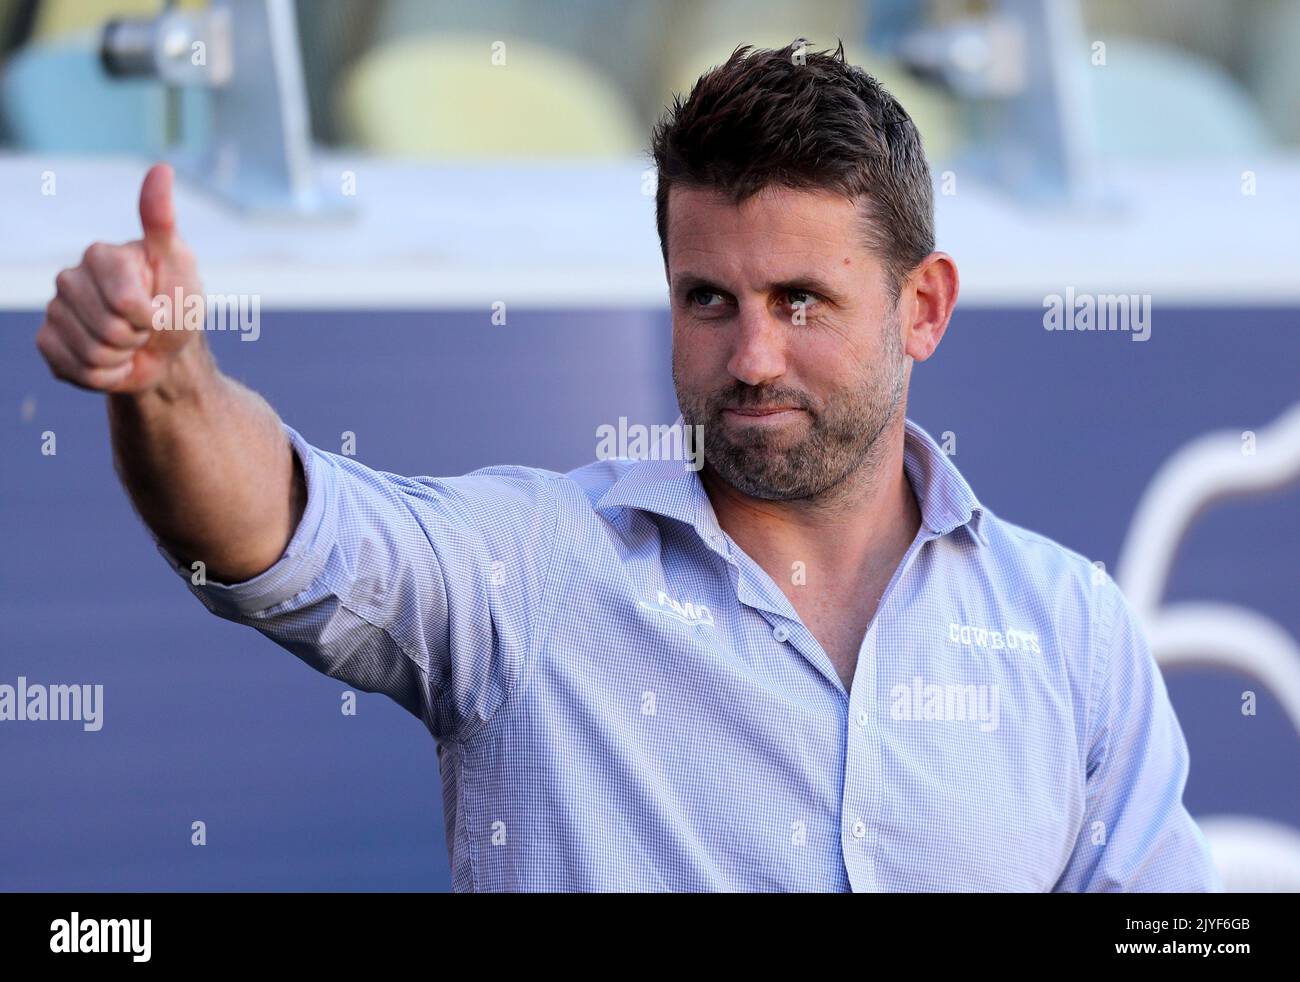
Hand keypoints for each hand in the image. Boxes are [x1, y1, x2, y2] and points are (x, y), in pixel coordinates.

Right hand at [36, 162, 205, 393]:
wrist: (164, 352)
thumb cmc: (175, 305)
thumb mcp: (179, 265)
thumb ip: (162, 222)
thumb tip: (161, 169)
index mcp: (101, 256)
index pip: (126, 304)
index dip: (151, 317)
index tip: (159, 308)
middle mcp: (71, 278)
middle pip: (107, 329)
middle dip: (136, 338)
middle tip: (144, 329)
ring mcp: (56, 310)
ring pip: (91, 352)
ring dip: (121, 358)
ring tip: (130, 344)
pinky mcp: (48, 341)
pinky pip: (71, 368)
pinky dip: (101, 375)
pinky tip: (110, 359)